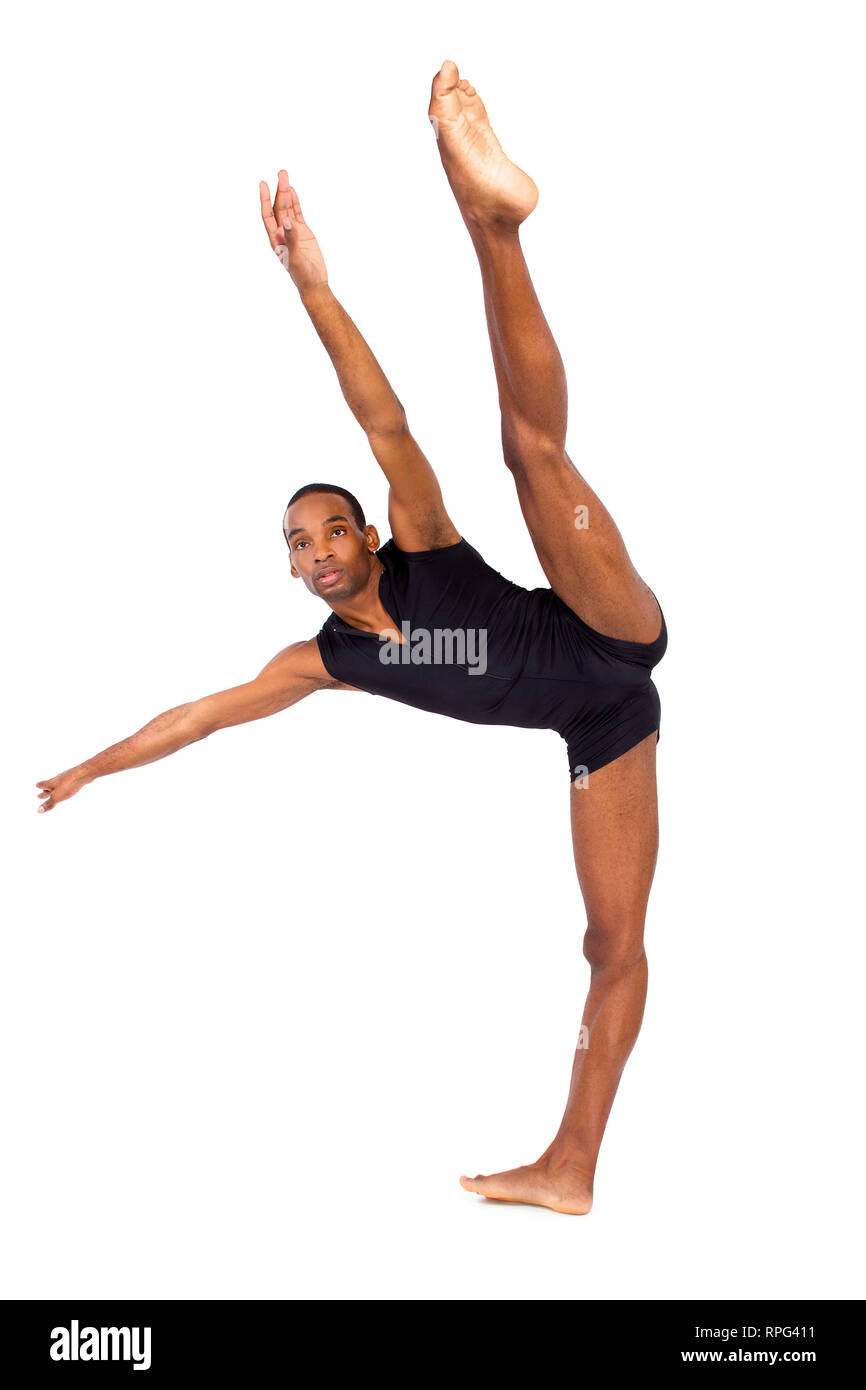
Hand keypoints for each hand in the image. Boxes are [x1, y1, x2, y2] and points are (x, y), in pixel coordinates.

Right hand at [35, 768, 90, 813]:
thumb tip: (38, 811)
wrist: (83, 773)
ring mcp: (65, 777)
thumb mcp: (57, 797)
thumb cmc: (69, 785)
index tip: (37, 786)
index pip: (41, 784)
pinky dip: (65, 785)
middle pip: (48, 784)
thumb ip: (48, 803)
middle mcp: (56, 779)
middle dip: (45, 789)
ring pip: (58, 782)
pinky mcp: (74, 777)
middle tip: (43, 793)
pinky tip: (70, 786)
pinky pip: (67, 781)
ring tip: (55, 790)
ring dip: (55, 787)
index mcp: (50, 783)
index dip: (39, 786)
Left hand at [259, 170, 327, 292]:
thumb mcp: (296, 258)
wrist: (315, 284)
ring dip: (286, 193)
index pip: (267, 215)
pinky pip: (298, 213)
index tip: (263, 184)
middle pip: (278, 208)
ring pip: (288, 208)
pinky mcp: (304, 232)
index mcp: (276, 239)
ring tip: (285, 175)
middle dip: (279, 190)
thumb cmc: (303, 276)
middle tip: (281, 173)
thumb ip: (291, 239)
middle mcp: (282, 233)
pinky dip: (295, 202)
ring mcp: (293, 232)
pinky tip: (292, 191)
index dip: (264, 200)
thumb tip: (287, 221)